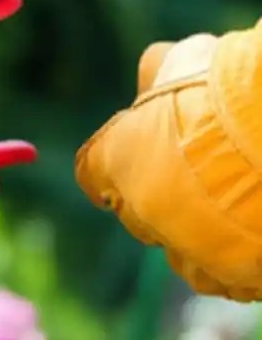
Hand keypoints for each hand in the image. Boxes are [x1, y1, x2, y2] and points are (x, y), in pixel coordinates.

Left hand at [76, 33, 261, 299]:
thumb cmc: (232, 85)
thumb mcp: (189, 60)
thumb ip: (161, 72)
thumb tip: (152, 72)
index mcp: (118, 160)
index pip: (94, 172)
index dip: (116, 166)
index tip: (134, 162)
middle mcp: (144, 212)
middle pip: (140, 217)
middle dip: (165, 202)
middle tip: (205, 179)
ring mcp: (190, 249)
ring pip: (184, 257)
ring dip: (203, 241)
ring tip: (243, 210)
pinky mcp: (236, 275)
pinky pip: (230, 280)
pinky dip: (241, 267)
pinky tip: (259, 238)